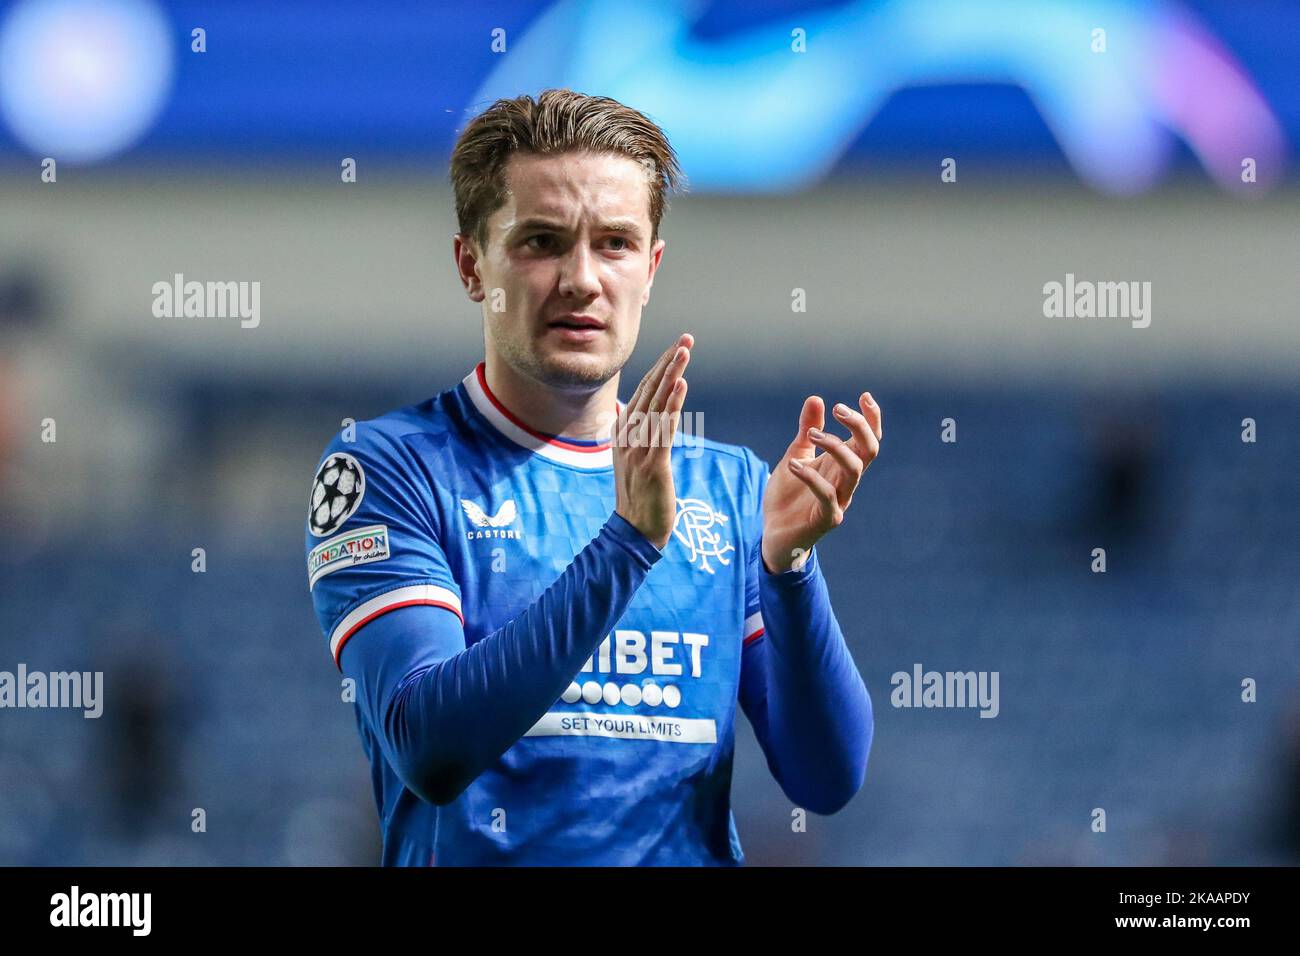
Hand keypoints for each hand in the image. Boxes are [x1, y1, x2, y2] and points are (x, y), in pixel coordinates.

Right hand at [613, 333, 692, 548]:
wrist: (634, 533)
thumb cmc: (640, 498)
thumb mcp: (636, 459)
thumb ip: (642, 435)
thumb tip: (648, 413)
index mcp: (624, 432)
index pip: (644, 391)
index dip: (661, 367)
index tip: (676, 347)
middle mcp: (628, 436)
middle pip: (650, 390)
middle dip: (669, 362)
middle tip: (686, 338)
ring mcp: (638, 449)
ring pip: (656, 404)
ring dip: (672, 375)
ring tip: (684, 351)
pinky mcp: (653, 464)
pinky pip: (663, 429)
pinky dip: (672, 405)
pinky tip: (681, 386)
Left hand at [760, 392, 881, 572]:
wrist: (773, 534)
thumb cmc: (788, 495)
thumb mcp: (795, 455)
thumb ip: (807, 430)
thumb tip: (816, 398)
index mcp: (842, 465)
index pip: (868, 440)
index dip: (872, 419)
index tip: (864, 396)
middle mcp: (846, 481)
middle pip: (869, 451)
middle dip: (859, 426)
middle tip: (838, 409)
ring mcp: (840, 501)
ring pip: (854, 470)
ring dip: (835, 446)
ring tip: (810, 435)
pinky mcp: (826, 519)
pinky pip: (827, 495)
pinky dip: (811, 477)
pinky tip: (793, 465)